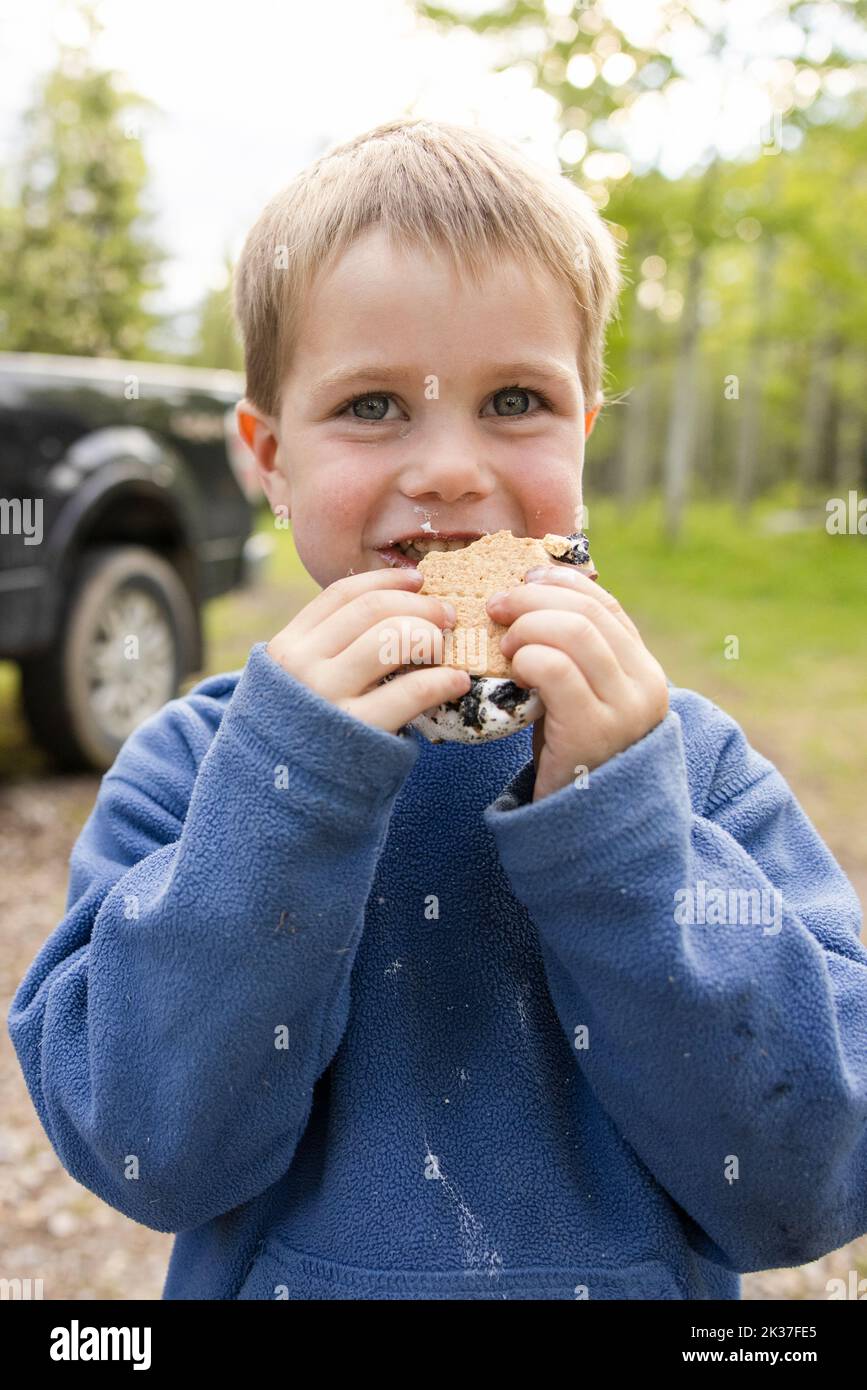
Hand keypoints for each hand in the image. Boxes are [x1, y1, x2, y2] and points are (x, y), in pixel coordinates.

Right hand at [267, 568, 469, 734]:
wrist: (278, 801)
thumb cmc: (303, 737)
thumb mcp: (296, 686)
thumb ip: (328, 651)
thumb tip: (392, 609)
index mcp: (288, 647)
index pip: (343, 594)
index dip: (387, 579)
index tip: (418, 579)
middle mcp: (303, 665)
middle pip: (374, 610)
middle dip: (419, 605)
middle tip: (447, 616)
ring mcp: (328, 697)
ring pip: (393, 638)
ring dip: (431, 636)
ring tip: (447, 649)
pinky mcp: (358, 730)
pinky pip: (411, 691)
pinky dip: (443, 679)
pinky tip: (457, 681)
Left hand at [486, 566, 668, 802]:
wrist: (585, 828)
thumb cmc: (571, 756)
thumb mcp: (580, 698)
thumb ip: (573, 658)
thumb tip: (529, 598)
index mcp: (643, 670)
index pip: (607, 605)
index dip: (562, 583)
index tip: (524, 579)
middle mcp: (645, 685)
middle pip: (589, 613)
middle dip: (535, 599)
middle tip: (495, 606)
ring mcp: (624, 709)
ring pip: (575, 633)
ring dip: (528, 627)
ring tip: (504, 643)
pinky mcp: (594, 731)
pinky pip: (556, 670)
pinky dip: (527, 658)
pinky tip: (512, 670)